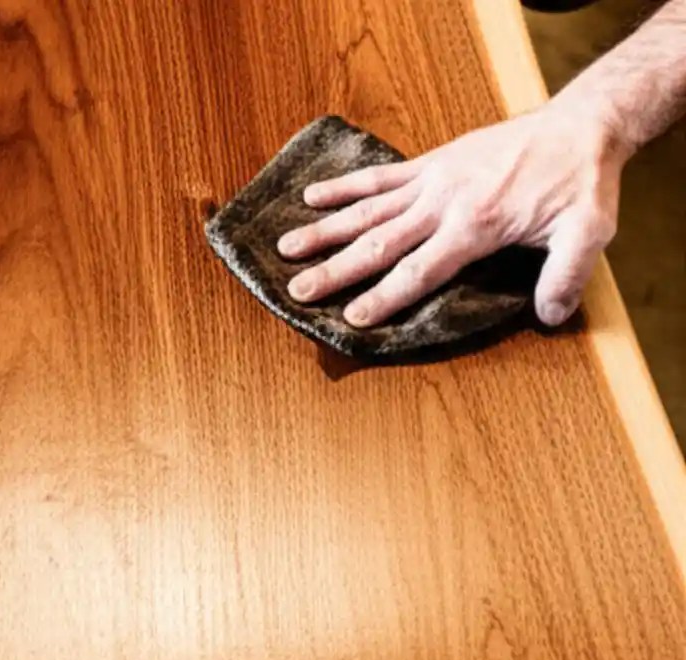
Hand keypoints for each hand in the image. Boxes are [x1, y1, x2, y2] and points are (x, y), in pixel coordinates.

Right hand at [276, 101, 631, 326]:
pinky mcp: (430, 163)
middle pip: (379, 243)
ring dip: (325, 229)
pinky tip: (311, 196)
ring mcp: (431, 182)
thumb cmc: (580, 183)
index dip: (384, 296)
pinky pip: (380, 178)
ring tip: (285, 246)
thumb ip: (565, 275)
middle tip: (297, 290)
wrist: (578, 126)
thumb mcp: (588, 231)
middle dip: (335, 269)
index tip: (350, 318)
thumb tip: (548, 317)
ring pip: (368, 210)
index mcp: (475, 227)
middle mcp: (443, 205)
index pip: (419, 271)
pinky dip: (344, 187)